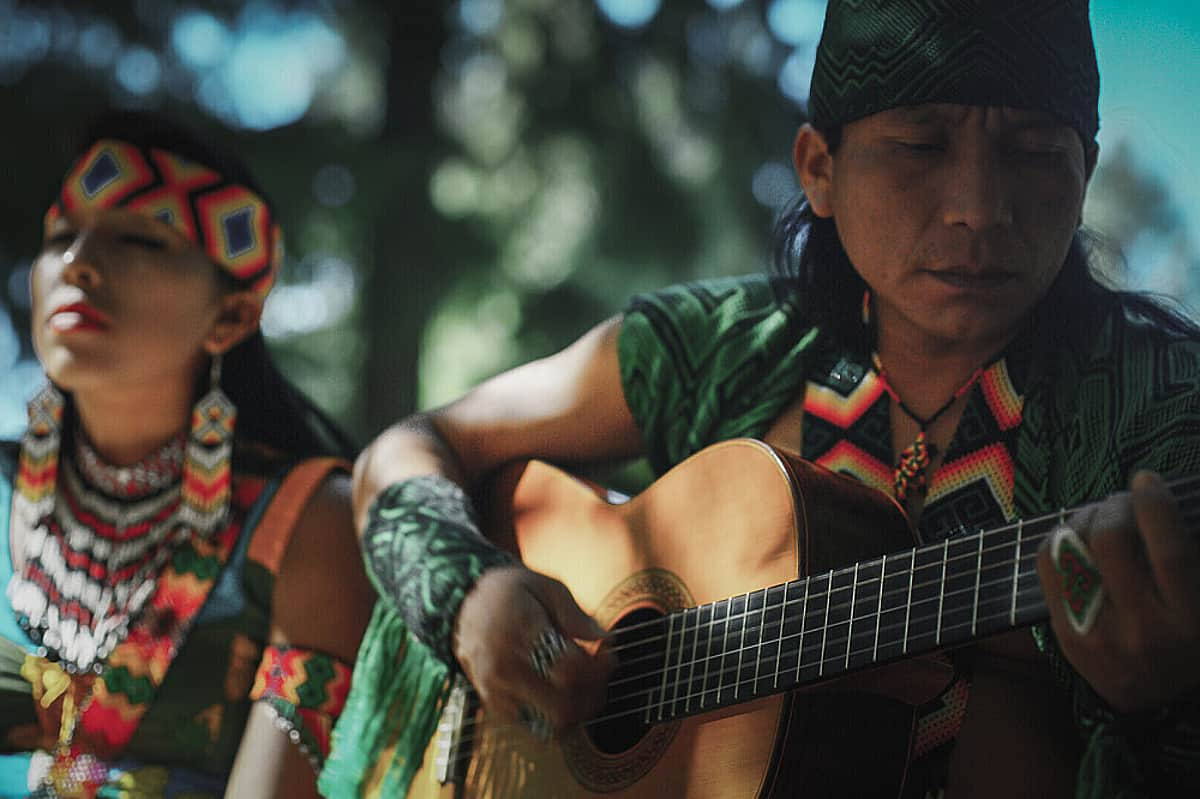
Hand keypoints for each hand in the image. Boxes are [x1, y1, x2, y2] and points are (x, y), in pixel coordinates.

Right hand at [453, 565, 614, 737]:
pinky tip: (565, 692)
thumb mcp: (544, 586)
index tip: (608, 653)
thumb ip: (576, 615)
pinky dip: (558, 715)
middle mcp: (503, 667)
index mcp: (518, 632)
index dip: (598, 666)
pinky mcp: (493, 704)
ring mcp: (496, 690)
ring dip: (579, 708)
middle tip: (602, 672)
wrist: (461, 602)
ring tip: (587, 684)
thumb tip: (606, 639)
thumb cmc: (509, 592)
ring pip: (551, 723)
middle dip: (593, 692)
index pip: (568, 668)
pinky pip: (536, 726)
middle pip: (562, 704)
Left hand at [1037, 470, 1199, 711]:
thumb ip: (1183, 558)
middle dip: (1112, 507)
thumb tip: (1155, 500)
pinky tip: (1072, 537)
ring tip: (1097, 516)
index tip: (1146, 478)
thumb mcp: (1199, 606)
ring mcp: (1098, 636)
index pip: (1169, 550)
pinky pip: (1048, 569)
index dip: (1154, 505)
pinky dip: (1057, 541)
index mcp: (1188, 621)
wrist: (1161, 704)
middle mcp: (1142, 631)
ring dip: (1082, 519)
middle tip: (1120, 501)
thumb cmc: (1189, 641)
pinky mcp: (1067, 638)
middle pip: (1112, 543)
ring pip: (1072, 552)